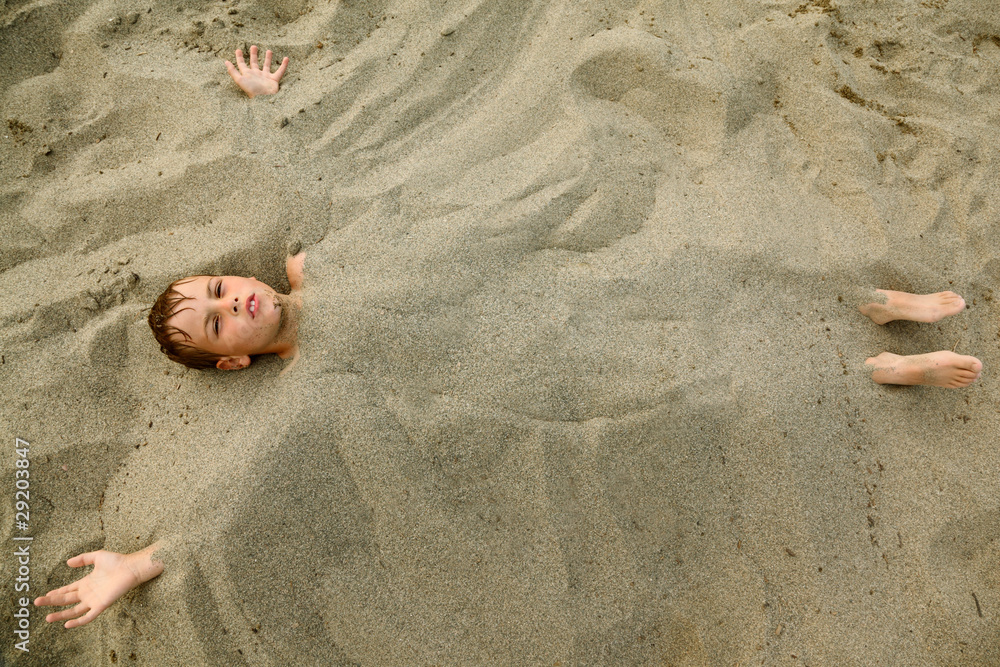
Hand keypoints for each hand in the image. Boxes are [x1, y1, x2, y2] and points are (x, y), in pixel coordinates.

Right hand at [35, 544, 163, 627]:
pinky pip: (88, 617)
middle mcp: (88, 592)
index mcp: (86, 582)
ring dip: (61, 615)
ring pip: (74, 610)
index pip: (68, 590)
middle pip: (66, 600)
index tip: (44, 595)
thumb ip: (83, 558)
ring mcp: (94, 600)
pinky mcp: (101, 605)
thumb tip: (67, 563)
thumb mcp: (97, 556)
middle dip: (52, 602)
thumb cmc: (117, 561)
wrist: (132, 567)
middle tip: (37, 602)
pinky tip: (67, 624)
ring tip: (47, 617)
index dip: (56, 593)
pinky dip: (78, 622)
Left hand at [225, 45, 288, 97]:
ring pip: (266, 65)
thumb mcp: (240, 80)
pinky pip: (280, 71)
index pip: (242, 64)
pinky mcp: (274, 80)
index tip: (238, 50)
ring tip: (269, 50)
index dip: (239, 57)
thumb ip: (233, 71)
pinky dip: (284, 65)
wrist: (264, 100)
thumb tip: (225, 62)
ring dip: (267, 58)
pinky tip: (286, 58)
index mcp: (247, 75)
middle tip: (254, 46)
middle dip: (253, 54)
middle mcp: (256, 75)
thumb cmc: (252, 91)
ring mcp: (265, 77)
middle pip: (254, 63)